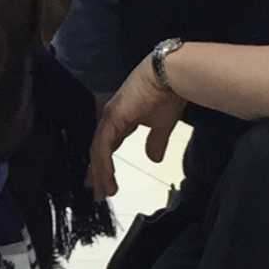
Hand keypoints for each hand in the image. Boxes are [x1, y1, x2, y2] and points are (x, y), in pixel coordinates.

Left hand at [90, 53, 186, 199]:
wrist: (172, 76)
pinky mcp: (112, 118)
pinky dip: (103, 163)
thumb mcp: (163, 125)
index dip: (104, 164)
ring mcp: (109, 117)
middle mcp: (111, 119)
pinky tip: (107, 178)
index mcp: (121, 119)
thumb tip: (153, 159)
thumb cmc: (169, 95)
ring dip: (100, 173)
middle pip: (98, 150)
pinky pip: (102, 146)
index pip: (108, 145)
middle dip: (96, 172)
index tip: (103, 182)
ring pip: (98, 151)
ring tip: (103, 192)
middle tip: (96, 192)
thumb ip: (156, 141)